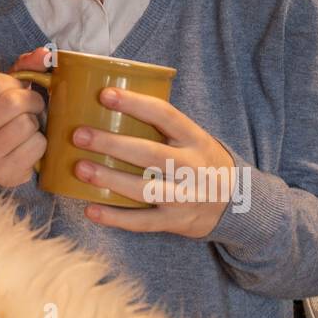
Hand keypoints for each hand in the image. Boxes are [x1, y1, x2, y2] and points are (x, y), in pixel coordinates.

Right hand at [0, 47, 50, 189]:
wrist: (10, 161)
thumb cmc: (8, 121)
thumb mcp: (8, 91)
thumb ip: (25, 67)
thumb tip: (45, 54)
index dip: (15, 83)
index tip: (17, 91)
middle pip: (11, 103)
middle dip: (32, 102)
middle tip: (33, 109)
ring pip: (25, 125)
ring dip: (36, 124)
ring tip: (29, 129)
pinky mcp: (2, 175)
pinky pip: (36, 147)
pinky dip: (41, 144)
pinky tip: (31, 147)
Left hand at [70, 86, 238, 238]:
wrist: (238, 202)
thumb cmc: (201, 161)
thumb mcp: (193, 137)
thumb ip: (162, 125)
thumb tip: (108, 102)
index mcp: (194, 138)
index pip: (165, 115)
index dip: (135, 103)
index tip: (105, 94)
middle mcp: (191, 167)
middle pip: (149, 153)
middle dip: (111, 144)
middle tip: (79, 135)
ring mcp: (184, 196)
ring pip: (143, 189)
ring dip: (109, 179)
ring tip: (79, 168)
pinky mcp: (175, 221)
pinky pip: (141, 222)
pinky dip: (114, 218)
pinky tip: (90, 209)